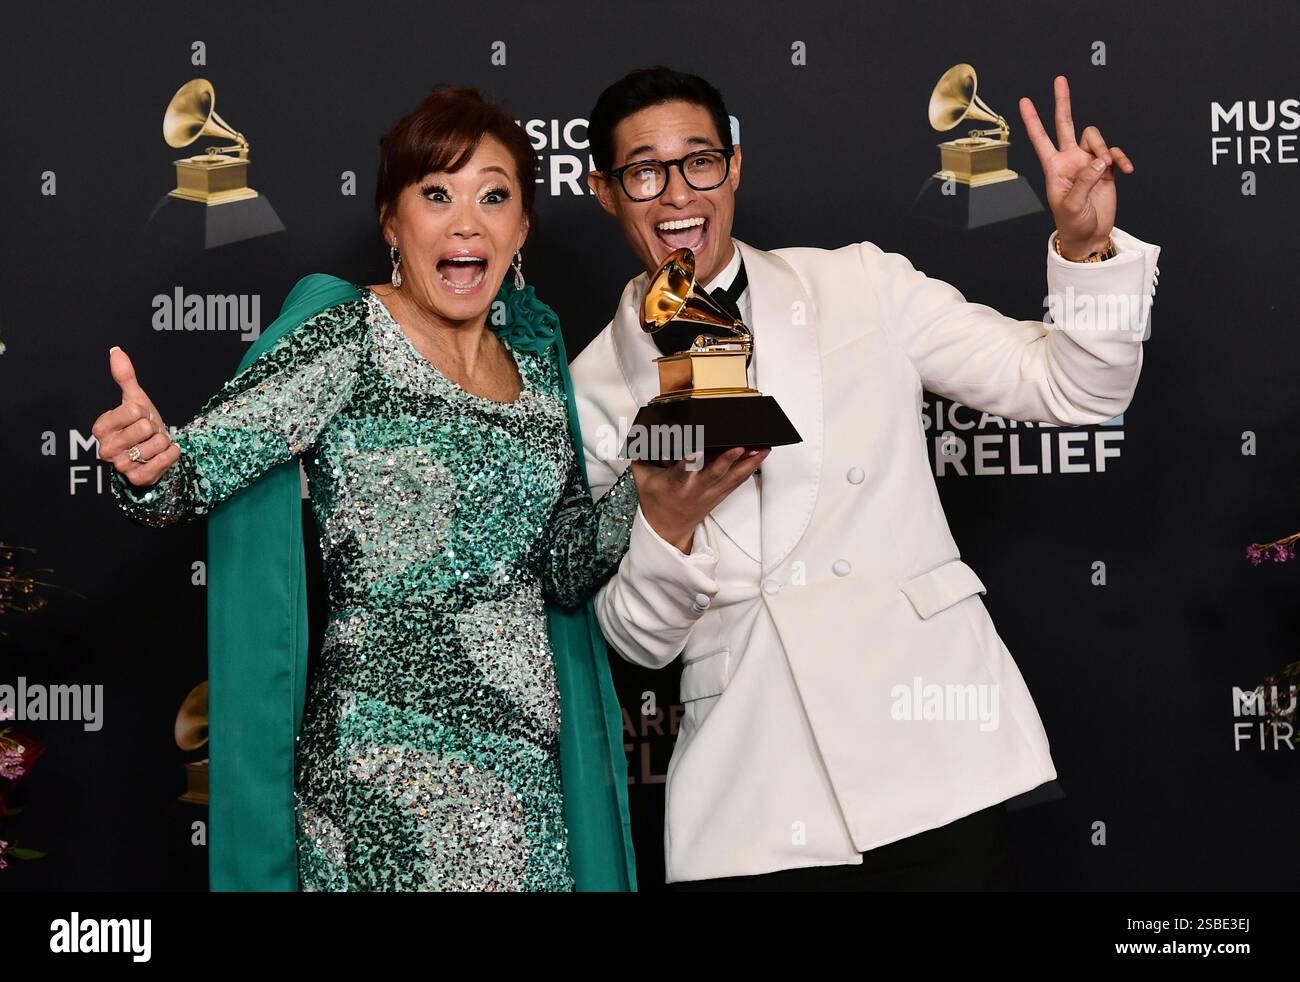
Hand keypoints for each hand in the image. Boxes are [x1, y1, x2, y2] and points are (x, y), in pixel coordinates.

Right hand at [92, 347, 179, 486]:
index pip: (130, 411)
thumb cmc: (141, 425)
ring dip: (163, 441)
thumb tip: (116, 351)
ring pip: (155, 444)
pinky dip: (171, 455)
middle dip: (153, 427)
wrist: (154, 452)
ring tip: (155, 444)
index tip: (139, 417)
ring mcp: (121, 467)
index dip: (142, 411)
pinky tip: (166, 453)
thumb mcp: (134, 400)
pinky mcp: (138, 479)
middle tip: (149, 433)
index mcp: (101, 428)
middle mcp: (106, 449)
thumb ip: (125, 377)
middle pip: (143, 428)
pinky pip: (162, 462)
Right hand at [630, 447, 770, 552]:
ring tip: (762, 448)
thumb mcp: (643, 477)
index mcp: (676, 483)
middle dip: (728, 459)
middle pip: (715, 473)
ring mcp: (711, 493)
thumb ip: (643, 454)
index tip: (696, 448)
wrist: (667, 528)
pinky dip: (750, 468)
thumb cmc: (656, 502)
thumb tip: (644, 433)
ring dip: (749, 462)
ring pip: (733, 477)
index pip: (683, 470)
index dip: (690, 459)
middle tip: (740, 446)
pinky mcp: (720, 495)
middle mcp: (696, 489)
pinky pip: (738, 480)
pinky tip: (759, 457)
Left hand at [1019, 76, 1133, 258]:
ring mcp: (1088, 162)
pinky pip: (1113, 152)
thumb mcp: (1071, 204)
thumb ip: (1085, 180)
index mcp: (1054, 167)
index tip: (1025, 101)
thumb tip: (1099, 160)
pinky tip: (1126, 170)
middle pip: (1065, 125)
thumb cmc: (1072, 223)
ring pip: (1094, 137)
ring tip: (1107, 168)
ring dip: (1102, 148)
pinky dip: (1121, 158)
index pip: (1040, 139)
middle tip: (1060, 80)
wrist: (1089, 234)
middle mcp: (1069, 160)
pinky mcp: (1105, 168)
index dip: (1032, 121)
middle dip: (1062, 102)